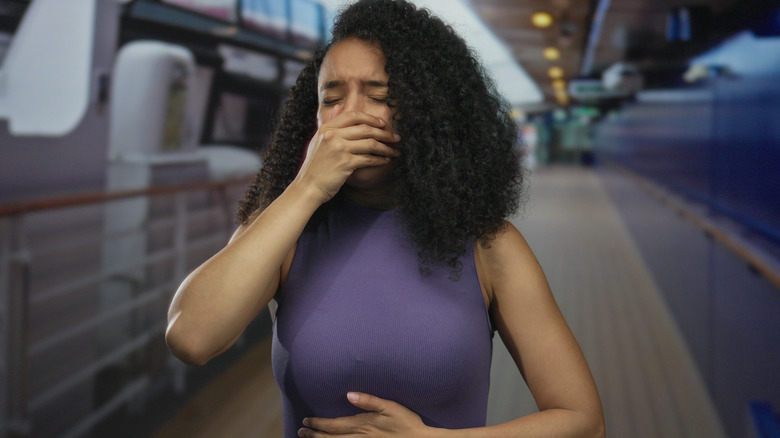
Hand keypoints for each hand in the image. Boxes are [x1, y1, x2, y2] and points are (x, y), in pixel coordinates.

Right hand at [295, 107, 400, 203]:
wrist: (308, 186)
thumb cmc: (315, 165)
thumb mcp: (319, 140)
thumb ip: (330, 123)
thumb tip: (340, 106)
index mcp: (327, 128)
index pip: (353, 115)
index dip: (371, 118)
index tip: (382, 123)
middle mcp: (333, 136)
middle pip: (365, 129)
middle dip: (384, 133)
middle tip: (396, 138)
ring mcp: (339, 149)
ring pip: (370, 144)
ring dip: (386, 147)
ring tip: (394, 151)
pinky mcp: (346, 163)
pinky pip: (369, 159)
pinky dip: (380, 160)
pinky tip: (386, 160)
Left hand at [297, 392, 432, 436]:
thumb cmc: (405, 422)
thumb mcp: (389, 406)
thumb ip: (368, 400)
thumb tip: (349, 394)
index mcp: (362, 424)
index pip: (334, 425)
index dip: (318, 424)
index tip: (306, 421)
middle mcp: (359, 437)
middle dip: (314, 435)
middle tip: (301, 432)